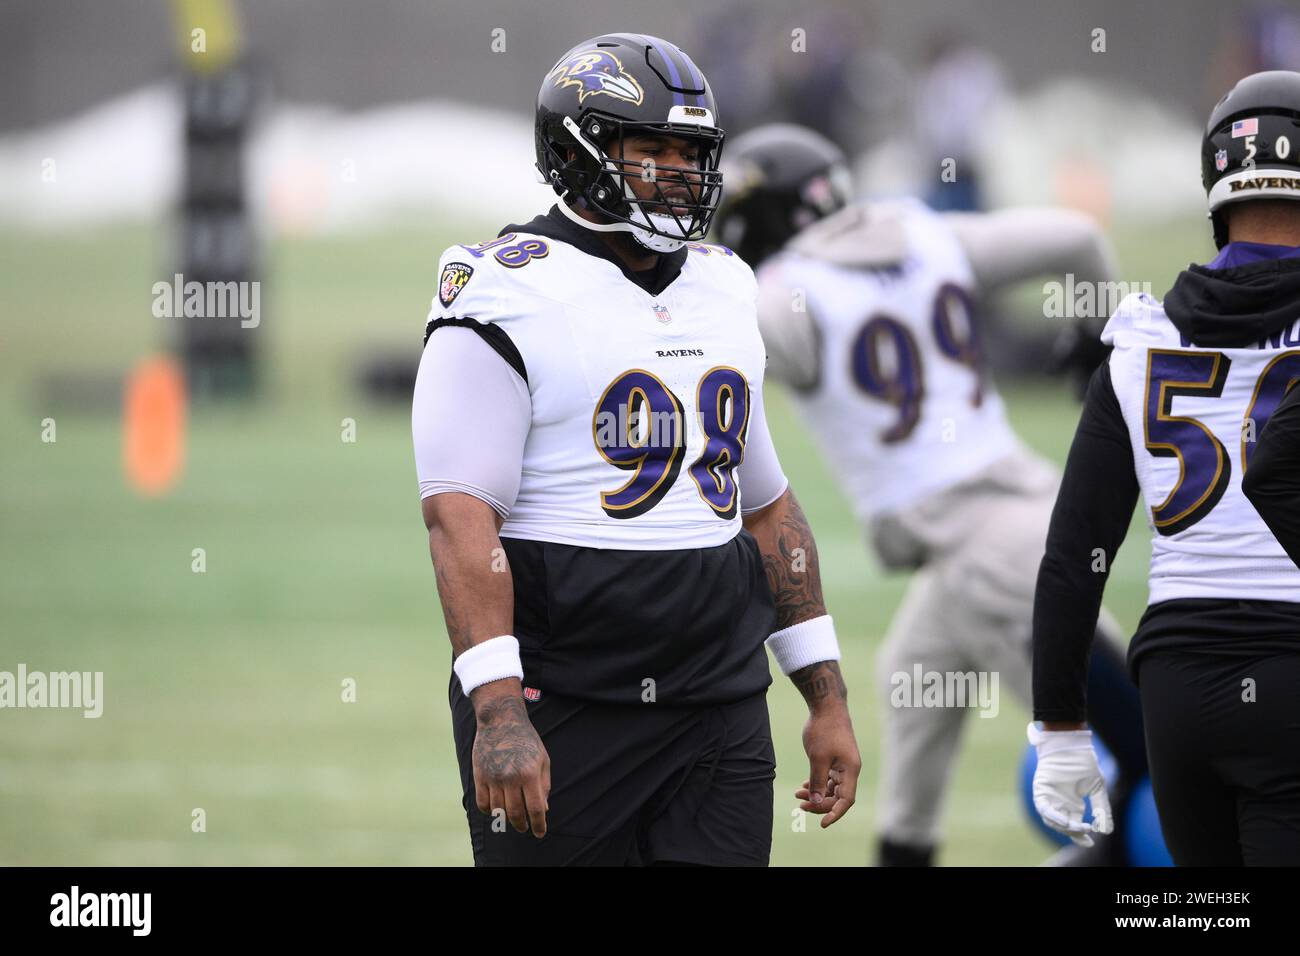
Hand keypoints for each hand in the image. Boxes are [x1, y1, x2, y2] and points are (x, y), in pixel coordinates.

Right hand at [471, 681, 550, 837]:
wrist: (501, 720)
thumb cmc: (526, 740)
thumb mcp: (542, 759)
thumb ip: (544, 785)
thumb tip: (544, 810)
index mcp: (529, 774)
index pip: (536, 808)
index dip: (539, 825)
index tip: (540, 833)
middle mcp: (511, 778)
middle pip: (516, 813)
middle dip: (522, 825)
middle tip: (525, 828)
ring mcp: (493, 777)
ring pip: (498, 810)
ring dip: (506, 820)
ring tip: (512, 820)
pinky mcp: (480, 775)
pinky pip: (482, 802)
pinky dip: (489, 811)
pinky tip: (495, 810)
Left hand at [795, 704, 860, 827]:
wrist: (826, 706)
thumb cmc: (824, 730)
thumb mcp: (817, 758)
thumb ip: (818, 782)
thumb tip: (817, 803)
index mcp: (850, 770)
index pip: (846, 800)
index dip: (835, 814)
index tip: (823, 824)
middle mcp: (849, 770)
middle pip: (838, 797)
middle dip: (820, 804)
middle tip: (801, 805)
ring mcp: (843, 765)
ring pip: (832, 788)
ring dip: (817, 794)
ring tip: (798, 796)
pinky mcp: (835, 759)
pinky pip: (828, 779)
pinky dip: (817, 784)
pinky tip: (804, 786)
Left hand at [1026, 722, 1112, 846]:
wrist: (1072, 743)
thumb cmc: (1084, 763)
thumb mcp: (1097, 788)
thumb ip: (1102, 809)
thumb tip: (1107, 831)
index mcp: (1072, 804)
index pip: (1075, 825)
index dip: (1081, 835)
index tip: (1090, 842)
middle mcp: (1059, 802)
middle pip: (1063, 825)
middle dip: (1074, 832)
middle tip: (1087, 834)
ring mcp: (1049, 796)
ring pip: (1052, 819)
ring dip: (1064, 826)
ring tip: (1078, 827)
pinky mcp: (1041, 789)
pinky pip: (1043, 807)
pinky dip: (1052, 816)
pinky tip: (1064, 821)